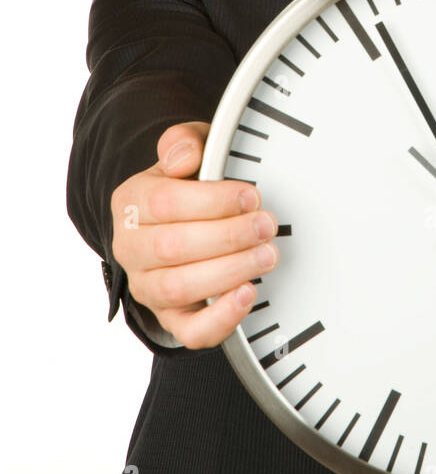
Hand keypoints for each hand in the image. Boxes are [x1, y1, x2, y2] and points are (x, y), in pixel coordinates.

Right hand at [110, 121, 280, 347]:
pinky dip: (221, 317)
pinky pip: (190, 331)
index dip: (212, 201)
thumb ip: (184, 142)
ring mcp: (148, 287)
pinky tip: (249, 294)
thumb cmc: (189, 185)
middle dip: (228, 236)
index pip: (163, 204)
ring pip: (179, 288)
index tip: (250, 196)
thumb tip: (184, 156)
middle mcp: (131, 249)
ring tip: (267, 254)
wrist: (179, 223)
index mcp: (131, 203)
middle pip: (171, 248)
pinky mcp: (172, 319)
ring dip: (230, 271)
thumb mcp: (189, 153)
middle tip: (267, 225)